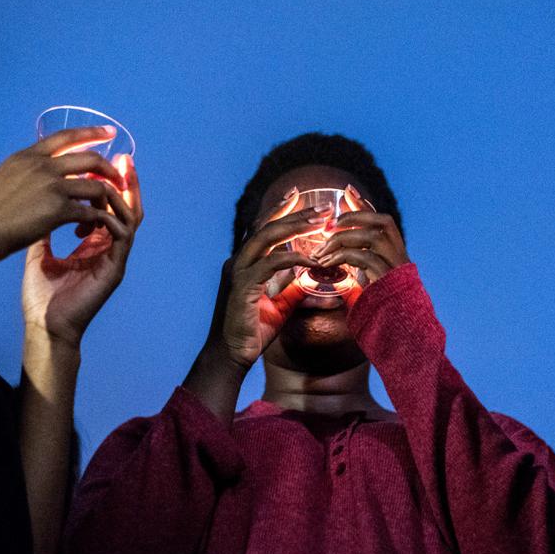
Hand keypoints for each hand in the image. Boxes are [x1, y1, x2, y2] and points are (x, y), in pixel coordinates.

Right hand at [0, 127, 125, 266]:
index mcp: (27, 156)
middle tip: (119, 181)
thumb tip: (27, 175)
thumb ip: (20, 174)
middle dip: (110, 169)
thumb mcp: (0, 179)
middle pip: (91, 158)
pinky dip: (99, 219)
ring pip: (96, 186)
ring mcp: (52, 186)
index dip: (91, 133)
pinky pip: (91, 211)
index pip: (65, 137)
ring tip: (108, 211)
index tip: (110, 131)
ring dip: (107, 200)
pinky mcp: (58, 209)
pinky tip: (97, 227)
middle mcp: (42, 166)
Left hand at [22, 155, 142, 345]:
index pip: (108, 208)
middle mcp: (108, 249)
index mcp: (94, 245)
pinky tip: (107, 206)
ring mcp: (114, 259)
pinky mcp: (114, 270)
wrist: (43, 326)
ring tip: (124, 173)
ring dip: (128, 195)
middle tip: (124, 158)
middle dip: (126, 183)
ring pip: (130, 220)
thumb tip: (34, 204)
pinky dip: (117, 220)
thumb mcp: (39, 252)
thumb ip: (44, 229)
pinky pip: (123, 239)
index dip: (108, 184)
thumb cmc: (41, 296)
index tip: (104, 161)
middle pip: (126, 209)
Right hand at [205, 190, 324, 369]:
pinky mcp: (243, 286)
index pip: (264, 229)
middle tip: (323, 207)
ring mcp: (238, 272)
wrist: (230, 357)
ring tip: (320, 220)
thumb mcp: (280, 304)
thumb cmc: (253, 331)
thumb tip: (313, 277)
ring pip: (267, 238)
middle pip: (268, 227)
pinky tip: (313, 260)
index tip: (299, 196)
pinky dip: (293, 259)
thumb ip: (293, 287)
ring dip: (296, 226)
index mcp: (245, 263)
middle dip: (296, 214)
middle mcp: (238, 261)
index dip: (281, 211)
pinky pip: (271, 264)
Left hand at [312, 185, 409, 305]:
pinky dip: (341, 257)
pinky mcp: (387, 277)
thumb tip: (339, 255)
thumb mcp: (370, 281)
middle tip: (331, 222)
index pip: (381, 220)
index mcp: (396, 252)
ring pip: (371, 237)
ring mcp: (396, 265)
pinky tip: (325, 263)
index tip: (347, 190)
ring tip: (321, 250)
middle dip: (355, 215)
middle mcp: (400, 254)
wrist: (400, 330)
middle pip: (382, 221)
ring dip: (342, 239)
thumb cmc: (382, 307)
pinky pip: (363, 257)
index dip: (365, 204)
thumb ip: (360, 265)